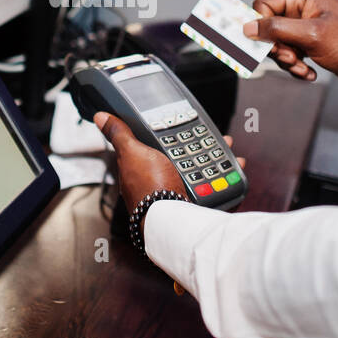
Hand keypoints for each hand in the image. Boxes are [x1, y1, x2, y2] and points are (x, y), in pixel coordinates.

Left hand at [93, 113, 240, 216]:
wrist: (171, 220)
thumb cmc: (149, 188)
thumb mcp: (132, 153)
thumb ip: (120, 135)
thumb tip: (101, 117)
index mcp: (144, 171)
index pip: (159, 149)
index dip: (173, 137)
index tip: (188, 125)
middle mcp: (162, 184)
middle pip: (185, 160)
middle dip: (203, 147)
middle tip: (216, 137)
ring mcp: (182, 195)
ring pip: (204, 172)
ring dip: (218, 158)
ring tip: (229, 149)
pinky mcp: (200, 205)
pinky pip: (217, 187)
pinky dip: (229, 176)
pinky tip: (236, 167)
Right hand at [243, 0, 337, 85]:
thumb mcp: (312, 35)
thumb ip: (276, 30)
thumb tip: (247, 27)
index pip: (263, 5)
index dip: (262, 27)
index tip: (271, 47)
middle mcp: (301, 6)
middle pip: (267, 26)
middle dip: (277, 48)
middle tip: (292, 59)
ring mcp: (304, 24)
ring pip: (276, 43)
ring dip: (287, 61)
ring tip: (303, 69)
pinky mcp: (307, 40)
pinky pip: (288, 53)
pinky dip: (295, 66)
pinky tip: (308, 73)